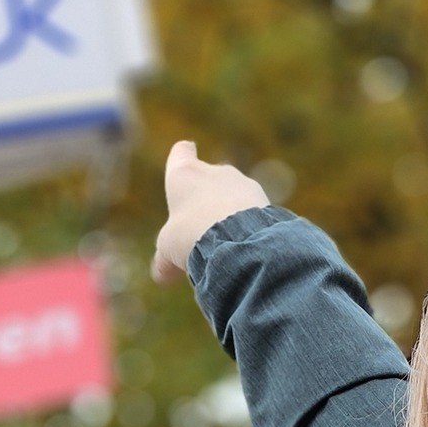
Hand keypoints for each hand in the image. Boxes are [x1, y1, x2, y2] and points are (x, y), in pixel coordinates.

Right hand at [151, 140, 270, 282]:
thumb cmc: (191, 236)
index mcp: (185, 174)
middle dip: (206, 200)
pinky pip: (252, 212)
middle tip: (199, 230)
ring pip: (233, 196)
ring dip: (228, 215)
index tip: (185, 152)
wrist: (237, 240)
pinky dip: (248, 226)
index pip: (181, 153)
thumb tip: (161, 274)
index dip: (182, 155)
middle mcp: (216, 171)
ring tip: (222, 245)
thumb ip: (165, 257)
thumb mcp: (169, 249)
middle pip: (209, 178)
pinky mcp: (266, 202)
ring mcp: (244, 184)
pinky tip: (243, 247)